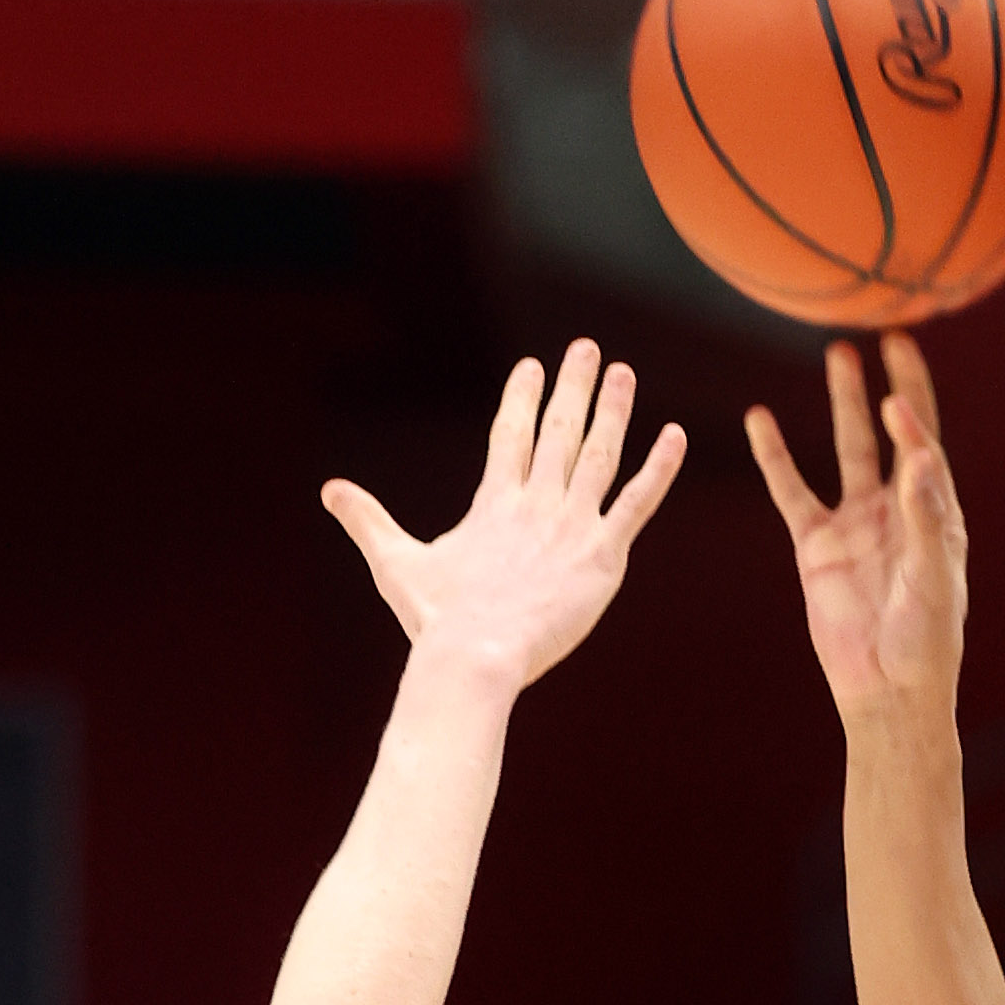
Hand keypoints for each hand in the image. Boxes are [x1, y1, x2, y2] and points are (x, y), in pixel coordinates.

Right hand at [322, 342, 684, 689]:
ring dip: (614, 411)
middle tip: (587, 348)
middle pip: (558, 430)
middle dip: (573, 386)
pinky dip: (658, 469)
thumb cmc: (436, 620)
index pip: (510, 434)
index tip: (533, 366)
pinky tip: (676, 436)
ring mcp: (572, 526)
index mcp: (493, 502)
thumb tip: (329, 490)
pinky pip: (637, 503)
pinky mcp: (602, 556)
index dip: (523, 397)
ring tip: (623, 374)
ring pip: (600, 455)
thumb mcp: (396, 563)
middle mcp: (536, 503)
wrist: (475, 656)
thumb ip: (368, 521)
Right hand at [746, 335, 965, 728]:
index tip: (897, 379)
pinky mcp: (816, 545)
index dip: (914, 409)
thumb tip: (922, 452)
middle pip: (892, 432)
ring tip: (837, 353)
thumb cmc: (924, 642)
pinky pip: (792, 491)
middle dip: (891, 386)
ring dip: (843, 403)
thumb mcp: (932, 577)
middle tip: (885, 335)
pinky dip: (775, 457)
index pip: (925, 446)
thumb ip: (925, 514)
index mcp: (936, 515)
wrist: (885, 692)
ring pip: (847, 448)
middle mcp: (896, 511)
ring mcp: (855, 524)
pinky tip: (759, 419)